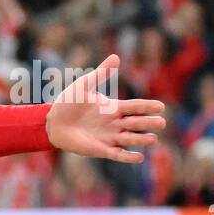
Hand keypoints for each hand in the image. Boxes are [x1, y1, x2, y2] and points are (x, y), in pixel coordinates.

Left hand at [45, 55, 165, 163]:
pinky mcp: (100, 149)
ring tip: (152, 139)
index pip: (136, 107)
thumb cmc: (68, 102)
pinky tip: (139, 157)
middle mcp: (115, 123)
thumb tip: (116, 57)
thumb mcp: (84, 86)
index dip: (148, 107)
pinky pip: (117, 154)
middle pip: (137, 123)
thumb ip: (100, 74)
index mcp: (114, 107)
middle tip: (161, 123)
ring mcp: (109, 137)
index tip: (161, 107)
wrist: (52, 122)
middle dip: (149, 123)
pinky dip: (128, 156)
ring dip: (141, 140)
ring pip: (130, 139)